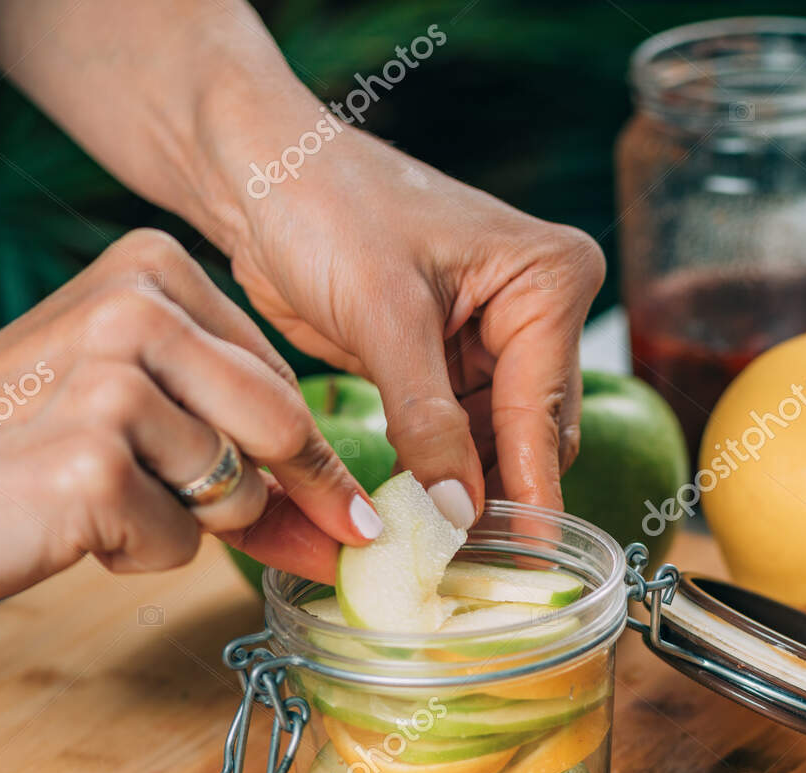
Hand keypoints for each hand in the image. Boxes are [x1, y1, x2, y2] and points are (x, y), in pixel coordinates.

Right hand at [0, 229, 373, 605]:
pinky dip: (135, 553)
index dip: (308, 461)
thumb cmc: (19, 443)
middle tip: (187, 504)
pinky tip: (68, 518)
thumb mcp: (137, 409)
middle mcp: (136, 311)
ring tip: (95, 493)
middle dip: (264, 498)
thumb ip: (245, 447)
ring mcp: (113, 382)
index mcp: (154, 271)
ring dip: (181, 524)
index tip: (345, 515)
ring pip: (236, 494)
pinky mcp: (92, 461)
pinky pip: (179, 542)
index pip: (286, 382)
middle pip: (281, 432)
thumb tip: (357, 532)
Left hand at [225, 130, 604, 525]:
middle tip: (469, 568)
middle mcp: (536, 309)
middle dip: (498, 496)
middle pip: (533, 433)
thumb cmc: (323, 204)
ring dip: (464, 492)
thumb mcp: (382, 314)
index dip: (531, 489)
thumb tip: (458, 513)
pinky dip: (435, 473)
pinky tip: (414, 512)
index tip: (533, 560)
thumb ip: (428, 420)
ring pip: (496, 444)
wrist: (257, 172)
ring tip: (435, 550)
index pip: (543, 407)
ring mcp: (494, 338)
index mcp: (549, 279)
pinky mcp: (447, 361)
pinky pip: (457, 436)